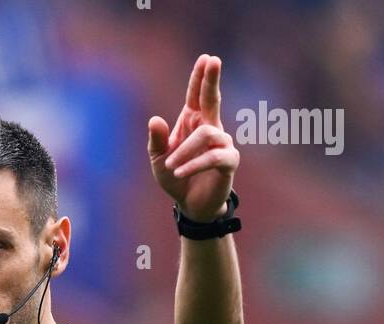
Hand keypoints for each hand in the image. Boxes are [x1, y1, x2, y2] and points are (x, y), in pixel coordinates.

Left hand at [147, 54, 238, 221]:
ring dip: (185, 151)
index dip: (201, 78)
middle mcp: (210, 127)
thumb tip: (155, 119)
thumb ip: (157, 140)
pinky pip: (213, 157)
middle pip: (212, 99)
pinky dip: (194, 164)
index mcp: (194, 122)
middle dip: (212, 80)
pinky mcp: (228, 162)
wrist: (190, 205)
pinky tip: (180, 172)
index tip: (206, 58)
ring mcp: (222, 144)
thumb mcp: (159, 159)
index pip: (197, 95)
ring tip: (170, 167)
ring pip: (206, 135)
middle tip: (214, 60)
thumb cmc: (176, 177)